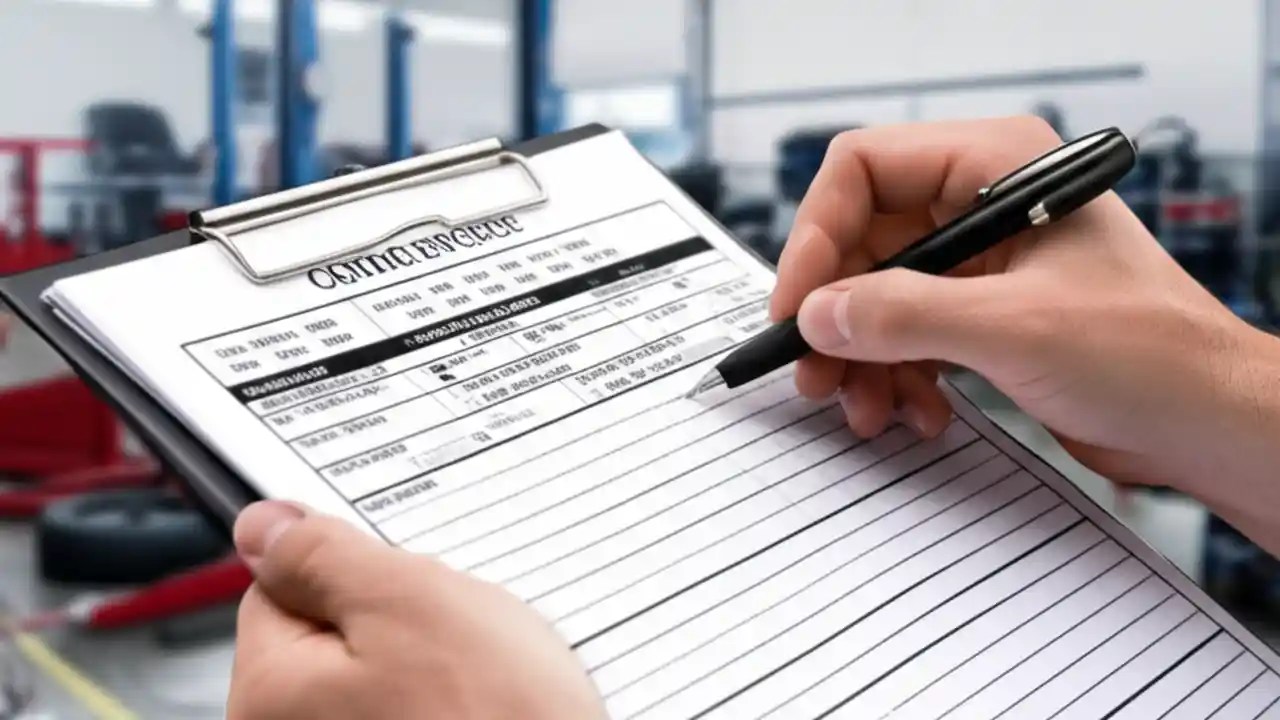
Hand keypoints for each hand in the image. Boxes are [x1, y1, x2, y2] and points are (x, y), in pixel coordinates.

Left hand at [226, 501, 604, 719]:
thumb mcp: (409, 601)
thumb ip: (323, 555)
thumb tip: (262, 527)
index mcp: (269, 694)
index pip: (281, 587)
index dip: (354, 573)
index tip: (405, 588)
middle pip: (331, 640)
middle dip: (400, 626)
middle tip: (460, 643)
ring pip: (379, 680)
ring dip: (433, 670)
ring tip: (483, 687)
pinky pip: (411, 714)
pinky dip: (448, 708)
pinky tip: (484, 712)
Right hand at [770, 116, 1279, 554]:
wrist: (1208, 423)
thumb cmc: (1154, 355)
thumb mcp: (1016, 328)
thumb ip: (906, 314)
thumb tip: (820, 315)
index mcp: (995, 166)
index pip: (864, 170)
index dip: (817, 235)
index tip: (799, 305)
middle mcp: (980, 205)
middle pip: (861, 243)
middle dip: (838, 316)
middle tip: (816, 374)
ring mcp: (980, 263)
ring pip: (877, 297)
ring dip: (862, 357)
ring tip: (867, 409)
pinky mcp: (982, 316)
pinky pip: (906, 335)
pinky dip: (896, 376)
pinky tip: (916, 413)